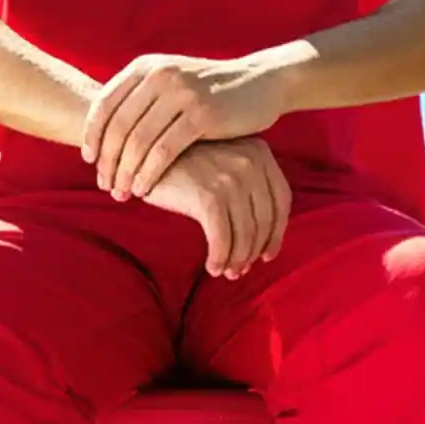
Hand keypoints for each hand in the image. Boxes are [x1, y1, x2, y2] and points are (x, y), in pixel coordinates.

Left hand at [82, 54, 286, 199]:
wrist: (259, 83)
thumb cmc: (209, 91)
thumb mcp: (171, 82)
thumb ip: (140, 98)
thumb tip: (102, 127)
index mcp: (146, 66)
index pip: (105, 104)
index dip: (92, 135)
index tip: (90, 161)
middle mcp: (159, 75)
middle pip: (118, 126)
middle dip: (108, 160)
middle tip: (104, 184)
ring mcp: (181, 93)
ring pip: (138, 141)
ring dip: (125, 172)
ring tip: (122, 192)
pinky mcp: (202, 115)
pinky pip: (164, 151)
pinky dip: (149, 174)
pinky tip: (144, 190)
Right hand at [141, 139, 291, 279]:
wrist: (142, 152)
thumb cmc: (182, 162)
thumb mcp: (222, 161)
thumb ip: (246, 183)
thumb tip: (263, 238)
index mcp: (259, 151)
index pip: (282, 200)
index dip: (277, 233)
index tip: (267, 255)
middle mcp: (250, 162)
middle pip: (265, 220)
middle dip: (253, 251)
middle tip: (239, 270)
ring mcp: (230, 178)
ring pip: (245, 233)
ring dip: (236, 260)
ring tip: (225, 272)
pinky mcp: (208, 196)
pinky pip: (222, 238)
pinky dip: (220, 258)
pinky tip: (212, 268)